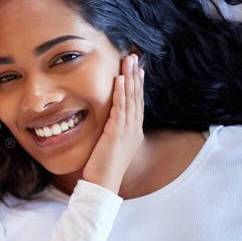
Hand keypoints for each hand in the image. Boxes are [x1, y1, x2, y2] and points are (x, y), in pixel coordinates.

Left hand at [81, 54, 144, 193]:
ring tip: (129, 61)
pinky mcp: (117, 133)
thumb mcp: (110, 145)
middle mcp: (134, 128)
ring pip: (131, 98)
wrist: (103, 184)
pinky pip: (120, 109)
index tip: (137, 68)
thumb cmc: (103, 167)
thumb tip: (107, 123)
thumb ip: (111, 132)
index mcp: (133, 131)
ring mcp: (127, 130)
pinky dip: (121, 93)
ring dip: (130, 78)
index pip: (137, 102)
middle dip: (136, 75)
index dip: (137, 84)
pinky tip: (119, 80)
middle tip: (135, 56)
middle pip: (137, 96)